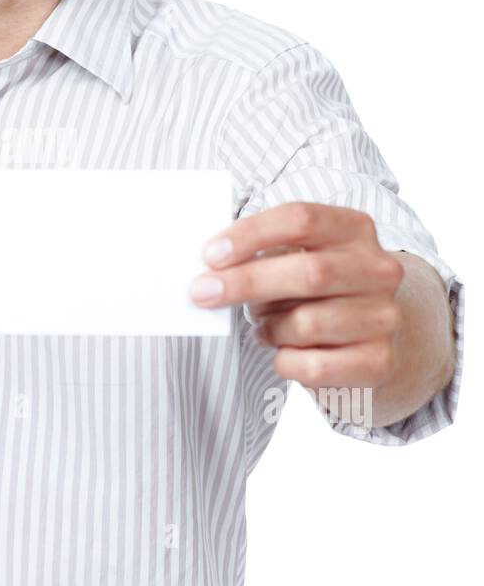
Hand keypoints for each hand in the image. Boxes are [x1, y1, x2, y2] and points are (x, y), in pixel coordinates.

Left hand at [189, 201, 404, 390]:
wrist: (376, 336)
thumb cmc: (319, 292)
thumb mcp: (298, 258)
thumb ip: (263, 255)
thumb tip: (211, 269)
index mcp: (355, 230)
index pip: (300, 219)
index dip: (252, 235)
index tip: (210, 255)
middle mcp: (378, 269)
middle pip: (308, 271)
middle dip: (246, 283)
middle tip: (202, 293)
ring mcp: (384, 316)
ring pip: (307, 323)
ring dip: (270, 328)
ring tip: (265, 327)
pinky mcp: (379, 361)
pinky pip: (314, 366)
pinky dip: (286, 362)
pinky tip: (286, 352)